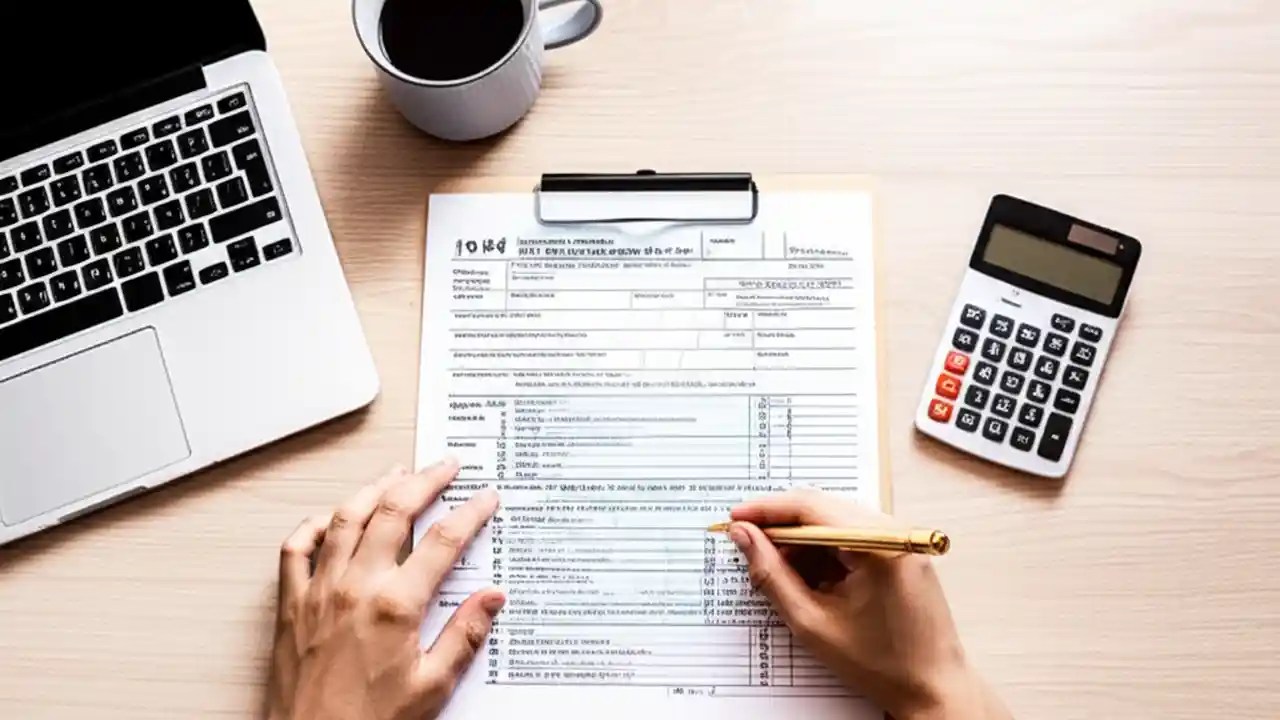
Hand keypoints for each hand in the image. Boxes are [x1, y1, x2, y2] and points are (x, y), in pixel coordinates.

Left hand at [266, 460, 502, 719]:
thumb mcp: (431, 687)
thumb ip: (464, 636)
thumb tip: (492, 599)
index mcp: (395, 606)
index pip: (443, 541)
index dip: (470, 512)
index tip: (484, 499)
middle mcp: (355, 587)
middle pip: (393, 511)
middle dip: (424, 481)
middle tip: (445, 467)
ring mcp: (319, 591)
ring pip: (345, 517)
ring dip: (373, 488)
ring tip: (395, 474)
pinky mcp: (291, 605)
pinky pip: (295, 548)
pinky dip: (314, 525)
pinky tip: (329, 518)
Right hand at [728, 490, 1010, 719]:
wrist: (934, 688)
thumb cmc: (882, 664)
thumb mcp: (812, 623)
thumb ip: (772, 575)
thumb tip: (745, 537)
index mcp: (876, 543)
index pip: (810, 506)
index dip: (767, 510)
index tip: (736, 518)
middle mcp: (892, 531)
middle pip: (822, 509)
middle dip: (782, 528)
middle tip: (750, 548)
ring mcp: (899, 540)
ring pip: (834, 522)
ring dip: (802, 542)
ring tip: (781, 576)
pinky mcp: (900, 551)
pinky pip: (852, 537)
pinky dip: (825, 552)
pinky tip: (810, 581)